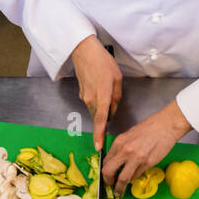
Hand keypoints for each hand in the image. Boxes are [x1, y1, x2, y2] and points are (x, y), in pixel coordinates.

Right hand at [71, 36, 122, 151]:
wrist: (84, 52)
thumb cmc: (103, 63)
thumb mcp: (117, 79)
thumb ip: (116, 97)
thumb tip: (113, 110)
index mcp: (102, 96)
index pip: (101, 120)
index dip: (100, 134)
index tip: (98, 146)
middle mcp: (91, 100)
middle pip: (100, 115)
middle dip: (107, 114)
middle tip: (113, 99)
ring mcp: (84, 97)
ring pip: (96, 109)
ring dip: (102, 106)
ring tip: (107, 87)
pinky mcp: (81, 93)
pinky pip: (91, 102)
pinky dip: (97, 99)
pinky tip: (100, 85)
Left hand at [102, 102, 191, 196]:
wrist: (166, 125)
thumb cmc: (150, 127)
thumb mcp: (130, 135)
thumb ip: (122, 148)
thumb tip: (117, 162)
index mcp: (119, 142)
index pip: (105, 162)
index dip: (105, 172)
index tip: (107, 176)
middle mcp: (125, 150)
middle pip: (108, 172)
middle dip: (108, 181)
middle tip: (110, 185)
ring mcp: (136, 158)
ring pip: (122, 179)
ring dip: (120, 187)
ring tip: (120, 190)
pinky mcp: (147, 163)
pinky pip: (135, 176)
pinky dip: (132, 180)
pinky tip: (132, 179)